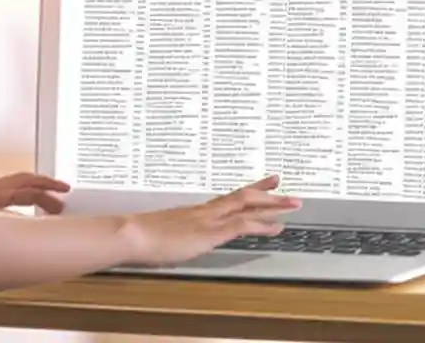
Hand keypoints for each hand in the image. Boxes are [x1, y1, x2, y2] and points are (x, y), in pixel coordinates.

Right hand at [121, 174, 299, 266]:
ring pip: (247, 206)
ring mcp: (209, 220)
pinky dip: (260, 224)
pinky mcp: (210, 232)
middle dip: (267, 194)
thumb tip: (180, 240)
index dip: (249, 192)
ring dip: (272, 206)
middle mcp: (206, 211)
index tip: (265, 184)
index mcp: (197, 211)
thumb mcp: (165, 233)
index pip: (229, 198)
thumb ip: (177, 234)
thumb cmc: (142, 236)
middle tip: (286, 188)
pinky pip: (241, 224)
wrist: (132, 234)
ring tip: (292, 204)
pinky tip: (275, 227)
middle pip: (243, 196)